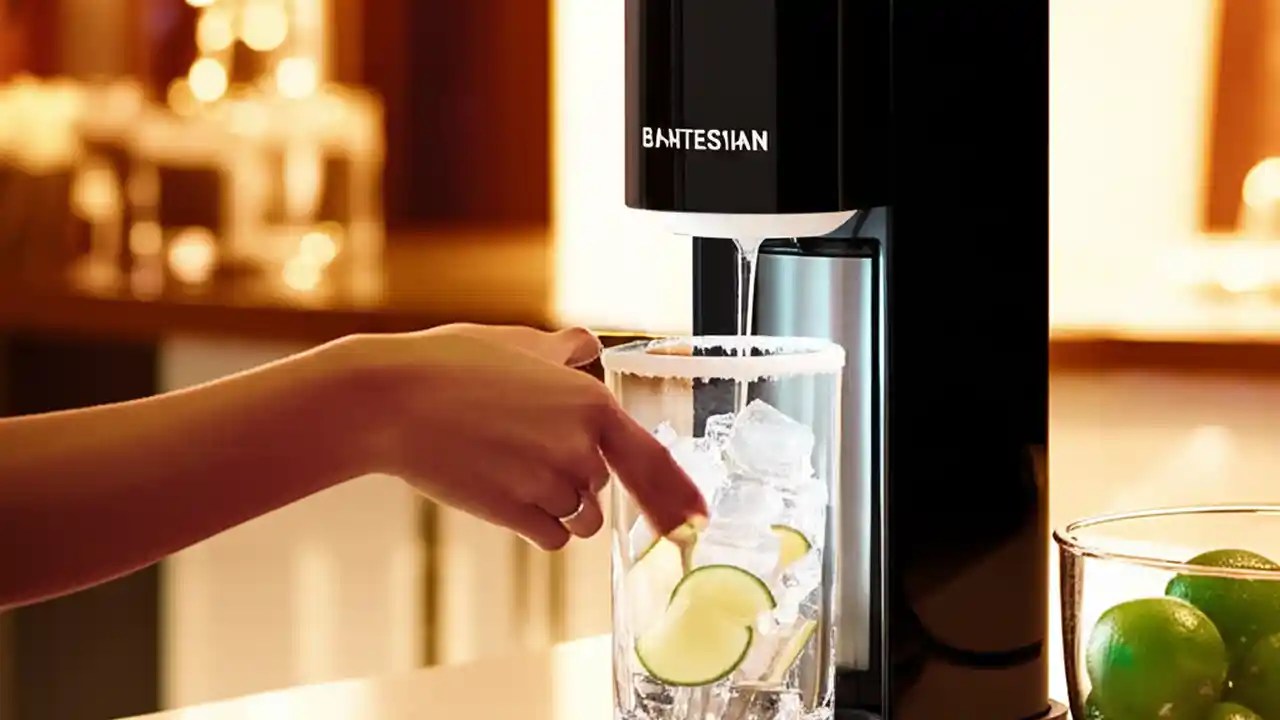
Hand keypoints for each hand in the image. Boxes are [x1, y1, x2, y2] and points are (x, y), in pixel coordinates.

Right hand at [332, 324, 706, 549]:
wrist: (392, 401)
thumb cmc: (450, 365)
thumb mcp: (519, 342)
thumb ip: (565, 351)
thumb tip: (588, 348)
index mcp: (590, 405)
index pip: (652, 460)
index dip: (678, 496)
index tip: (696, 521)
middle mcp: (579, 449)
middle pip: (604, 485)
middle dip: (577, 473)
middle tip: (522, 441)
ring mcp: (548, 486)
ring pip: (580, 516)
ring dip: (559, 503)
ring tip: (509, 466)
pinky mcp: (515, 515)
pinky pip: (553, 537)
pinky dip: (538, 525)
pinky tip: (504, 492)